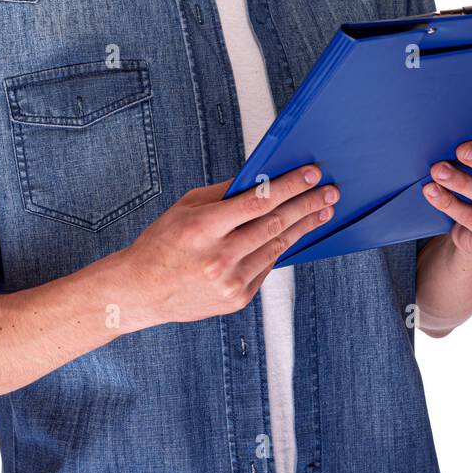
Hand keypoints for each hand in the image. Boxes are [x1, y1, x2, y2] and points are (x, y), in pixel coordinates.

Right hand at [118, 165, 339, 327]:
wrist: (140, 291)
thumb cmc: (162, 242)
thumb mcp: (186, 207)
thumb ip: (224, 193)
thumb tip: (262, 177)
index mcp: (204, 227)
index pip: (258, 201)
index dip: (290, 185)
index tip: (312, 173)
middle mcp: (219, 257)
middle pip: (275, 225)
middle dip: (308, 205)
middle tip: (330, 192)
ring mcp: (230, 282)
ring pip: (277, 247)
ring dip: (304, 227)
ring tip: (323, 212)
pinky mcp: (237, 299)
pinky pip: (267, 267)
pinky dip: (279, 248)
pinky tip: (293, 235)